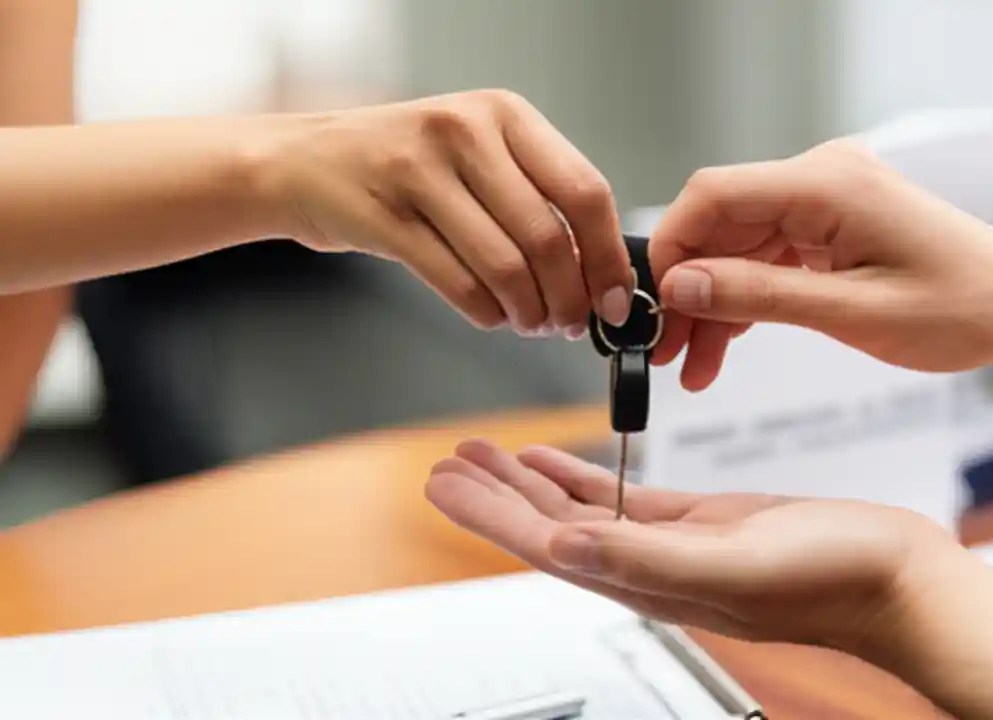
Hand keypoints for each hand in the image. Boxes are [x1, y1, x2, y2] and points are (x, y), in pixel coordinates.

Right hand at [253, 90, 633, 335]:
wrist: (304, 162)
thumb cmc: (407, 164)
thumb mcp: (478, 152)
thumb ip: (538, 196)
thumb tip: (603, 271)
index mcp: (504, 114)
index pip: (585, 191)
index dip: (607, 256)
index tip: (615, 299)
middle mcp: (465, 131)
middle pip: (547, 237)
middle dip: (569, 298)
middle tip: (569, 325)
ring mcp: (419, 171)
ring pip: (504, 266)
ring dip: (527, 312)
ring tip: (530, 322)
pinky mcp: (383, 216)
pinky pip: (457, 284)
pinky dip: (486, 313)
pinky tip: (492, 316)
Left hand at [426, 439, 954, 654]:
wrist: (895, 580)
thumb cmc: (831, 581)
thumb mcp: (732, 564)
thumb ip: (643, 559)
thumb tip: (564, 550)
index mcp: (646, 580)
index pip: (545, 545)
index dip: (490, 515)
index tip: (446, 483)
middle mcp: (648, 565)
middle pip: (549, 527)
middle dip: (496, 494)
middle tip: (450, 461)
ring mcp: (673, 543)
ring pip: (580, 509)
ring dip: (531, 481)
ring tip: (488, 455)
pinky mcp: (703, 520)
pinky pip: (625, 497)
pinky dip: (586, 476)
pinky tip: (562, 460)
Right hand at [648, 138, 992, 388]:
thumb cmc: (959, 308)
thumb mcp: (852, 314)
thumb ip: (761, 296)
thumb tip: (682, 286)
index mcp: (827, 184)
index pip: (714, 194)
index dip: (672, 248)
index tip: (651, 305)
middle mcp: (822, 179)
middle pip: (721, 223)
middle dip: (688, 287)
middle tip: (664, 350)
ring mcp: (827, 201)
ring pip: (739, 247)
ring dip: (714, 303)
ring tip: (691, 366)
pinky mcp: (832, 226)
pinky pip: (769, 258)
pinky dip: (746, 300)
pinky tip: (723, 347)